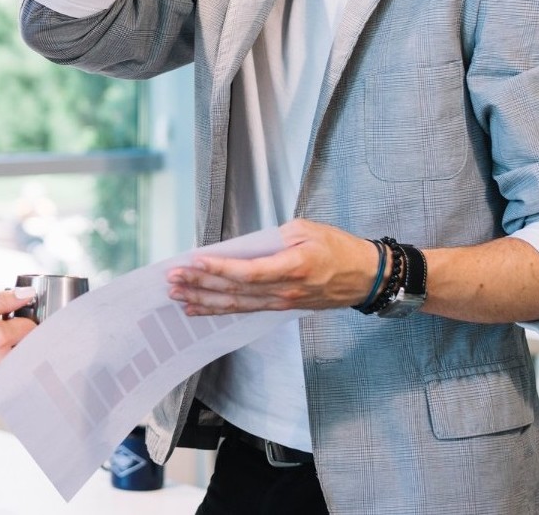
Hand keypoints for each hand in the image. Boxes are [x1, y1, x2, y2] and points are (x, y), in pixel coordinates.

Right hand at [0, 289, 35, 405]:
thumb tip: (27, 295)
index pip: (32, 327)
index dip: (25, 319)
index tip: (13, 319)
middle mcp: (1, 363)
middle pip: (34, 348)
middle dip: (25, 338)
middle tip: (8, 333)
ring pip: (26, 367)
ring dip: (20, 356)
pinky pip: (15, 382)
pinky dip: (10, 372)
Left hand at [167, 219, 381, 314]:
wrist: (366, 277)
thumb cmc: (339, 248)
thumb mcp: (307, 230)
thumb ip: (273, 238)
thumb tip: (242, 247)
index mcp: (294, 267)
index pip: (249, 271)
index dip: (220, 268)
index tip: (194, 261)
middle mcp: (285, 290)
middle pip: (236, 290)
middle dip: (201, 284)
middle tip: (173, 279)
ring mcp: (282, 303)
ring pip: (236, 304)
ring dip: (204, 300)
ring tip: (177, 295)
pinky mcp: (280, 307)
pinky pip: (245, 310)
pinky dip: (219, 309)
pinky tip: (199, 308)